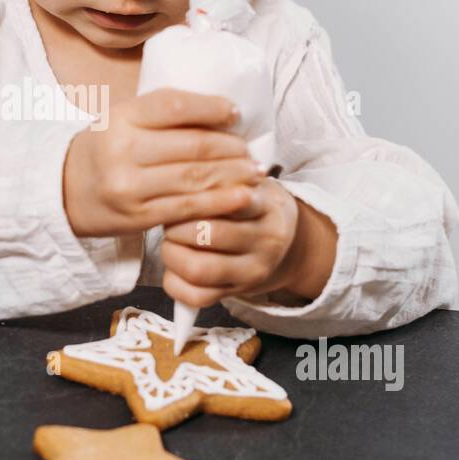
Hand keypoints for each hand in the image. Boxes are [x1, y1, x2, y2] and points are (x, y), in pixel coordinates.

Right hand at [62, 88, 263, 238]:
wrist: (64, 192)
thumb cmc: (105, 149)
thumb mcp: (121, 119)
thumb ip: (160, 114)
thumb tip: (220, 111)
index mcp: (120, 117)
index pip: (174, 105)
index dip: (211, 107)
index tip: (235, 112)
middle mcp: (122, 150)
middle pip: (192, 146)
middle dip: (231, 148)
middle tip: (251, 150)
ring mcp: (129, 186)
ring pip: (195, 178)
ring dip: (233, 175)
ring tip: (255, 172)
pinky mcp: (137, 216)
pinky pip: (188, 208)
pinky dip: (220, 202)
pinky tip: (242, 197)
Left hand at [160, 176, 301, 309]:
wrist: (289, 245)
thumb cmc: (254, 207)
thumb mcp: (249, 181)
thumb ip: (221, 174)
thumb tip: (179, 162)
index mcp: (265, 206)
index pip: (230, 198)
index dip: (194, 196)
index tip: (181, 193)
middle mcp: (264, 241)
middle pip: (206, 234)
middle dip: (175, 226)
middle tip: (169, 221)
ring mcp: (252, 271)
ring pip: (198, 269)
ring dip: (172, 254)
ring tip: (171, 242)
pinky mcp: (236, 294)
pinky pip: (197, 297)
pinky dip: (175, 283)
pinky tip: (175, 268)